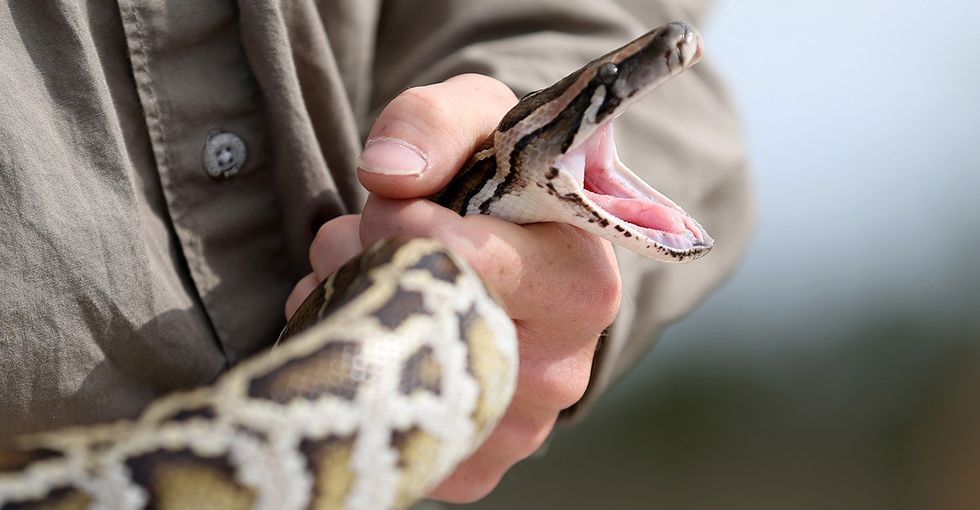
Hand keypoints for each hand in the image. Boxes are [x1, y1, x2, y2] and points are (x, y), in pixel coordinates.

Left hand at [285, 74, 621, 501]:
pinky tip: (379, 340)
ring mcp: (518, 429)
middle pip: (416, 325)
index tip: (394, 203)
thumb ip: (433, 123)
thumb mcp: (479, 121)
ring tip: (374, 284)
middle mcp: (562, 370)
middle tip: (368, 240)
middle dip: (364, 269)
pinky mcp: (473, 468)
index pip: (463, 260)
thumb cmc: (499, 182)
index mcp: (582, 283)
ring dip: (352, 319)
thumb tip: (387, 175)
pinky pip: (384, 428)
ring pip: (390, 381)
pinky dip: (359, 376)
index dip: (399, 223)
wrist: (519, 250)